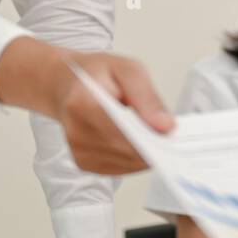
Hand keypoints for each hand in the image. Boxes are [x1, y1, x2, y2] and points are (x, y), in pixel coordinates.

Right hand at [0, 37, 174, 173]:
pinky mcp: (85, 163)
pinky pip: (121, 168)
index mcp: (83, 104)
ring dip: (145, 152)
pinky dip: (134, 157)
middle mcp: (77, 133)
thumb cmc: (97, 74)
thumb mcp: (128, 69)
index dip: (150, 137)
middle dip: (153, 145)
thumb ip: (148, 97)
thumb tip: (165, 126)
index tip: (170, 134)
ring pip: (127, 164)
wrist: (67, 85)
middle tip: (168, 132)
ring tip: (151, 132)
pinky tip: (136, 140)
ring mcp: (79, 152)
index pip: (122, 132)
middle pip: (126, 152)